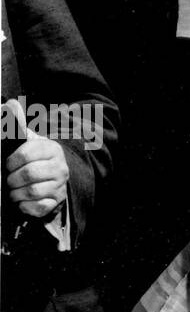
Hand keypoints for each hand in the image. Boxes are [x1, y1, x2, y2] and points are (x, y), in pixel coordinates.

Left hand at [4, 99, 69, 218]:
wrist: (55, 176)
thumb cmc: (36, 158)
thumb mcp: (29, 140)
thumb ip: (18, 124)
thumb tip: (9, 104)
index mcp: (51, 149)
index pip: (25, 155)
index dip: (11, 161)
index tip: (10, 164)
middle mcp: (59, 166)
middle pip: (27, 175)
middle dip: (12, 179)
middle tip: (11, 178)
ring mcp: (59, 185)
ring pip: (32, 192)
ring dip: (17, 193)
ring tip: (15, 189)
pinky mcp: (56, 202)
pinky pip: (37, 207)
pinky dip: (25, 206)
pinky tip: (23, 200)